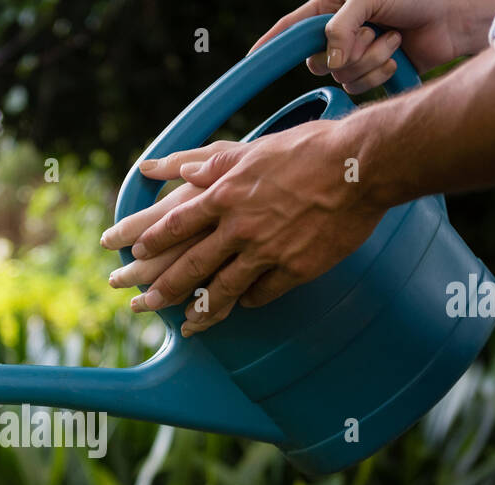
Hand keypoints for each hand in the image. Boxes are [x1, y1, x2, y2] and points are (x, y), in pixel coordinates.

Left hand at [101, 119, 386, 335]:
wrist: (359, 166)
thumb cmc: (308, 149)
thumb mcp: (249, 149)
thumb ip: (207, 161)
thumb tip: (169, 169)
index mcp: (225, 193)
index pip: (176, 224)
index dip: (153, 241)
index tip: (135, 254)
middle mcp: (239, 226)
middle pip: (191, 265)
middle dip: (162, 288)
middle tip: (142, 304)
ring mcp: (266, 251)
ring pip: (224, 289)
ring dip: (201, 310)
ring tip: (187, 326)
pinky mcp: (295, 269)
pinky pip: (263, 293)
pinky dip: (250, 301)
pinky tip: (242, 306)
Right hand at [253, 0, 485, 93]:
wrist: (455, 17)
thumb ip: (340, 26)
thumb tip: (331, 61)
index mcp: (330, 8)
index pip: (292, 28)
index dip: (270, 45)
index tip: (251, 61)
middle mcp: (339, 33)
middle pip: (315, 61)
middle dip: (346, 52)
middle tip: (373, 32)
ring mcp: (356, 55)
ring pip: (340, 76)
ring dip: (370, 61)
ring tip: (394, 40)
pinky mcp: (373, 74)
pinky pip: (359, 88)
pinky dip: (379, 73)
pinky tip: (399, 55)